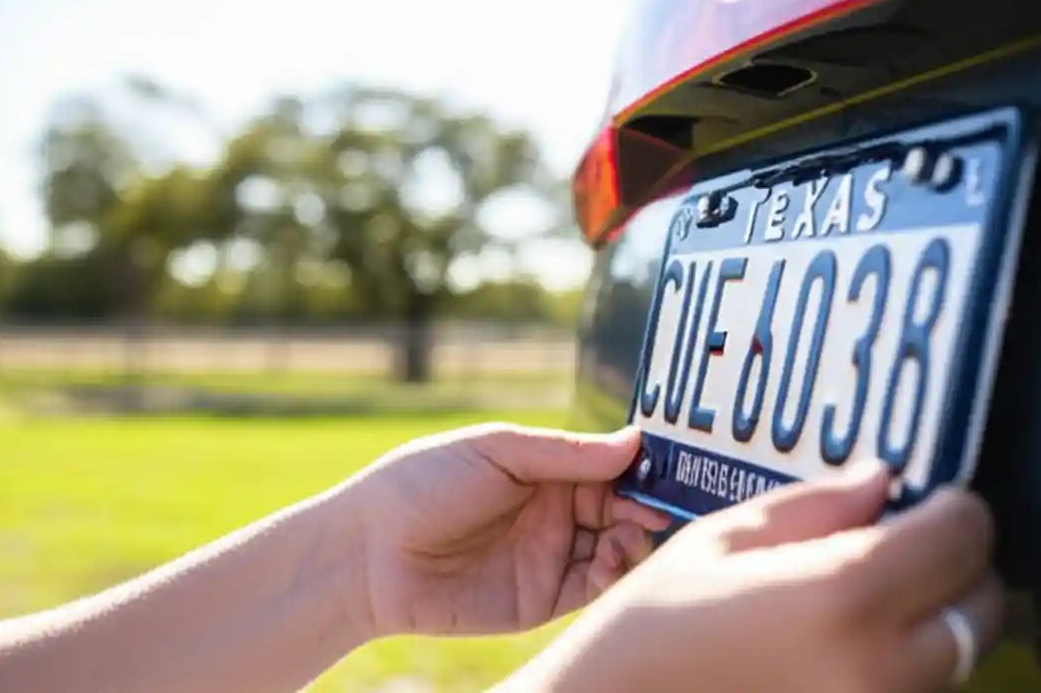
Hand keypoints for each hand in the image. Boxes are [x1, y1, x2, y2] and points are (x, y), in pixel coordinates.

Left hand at [344, 424, 670, 636]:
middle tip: (662, 507)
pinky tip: (613, 558)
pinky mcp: (542, 599)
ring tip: (631, 533)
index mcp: (544, 471)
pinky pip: (592, 588)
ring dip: (633, 540)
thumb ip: (567, 452)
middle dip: (646, 506)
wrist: (369, 554)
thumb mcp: (497, 451)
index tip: (671, 467)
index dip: (641, 468)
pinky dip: (613, 575)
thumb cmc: (422, 485)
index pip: (609, 467)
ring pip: (615, 550)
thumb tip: (635, 441)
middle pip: (621, 509)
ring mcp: (550, 557)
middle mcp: (554, 513)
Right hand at [506, 461, 1001, 692]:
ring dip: (934, 621)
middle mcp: (882, 669)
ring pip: (960, 658)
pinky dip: (904, 667)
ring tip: (864, 603)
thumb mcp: (720, 544)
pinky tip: (847, 650)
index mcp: (844, 596)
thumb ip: (816, 507)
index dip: (951, 508)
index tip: (928, 501)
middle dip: (954, 567)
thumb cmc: (648, 635)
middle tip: (902, 547)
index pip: (965, 536)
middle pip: (982, 605)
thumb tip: (882, 480)